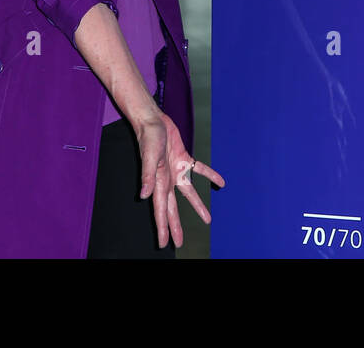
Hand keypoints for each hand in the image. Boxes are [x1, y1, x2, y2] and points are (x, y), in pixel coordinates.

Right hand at [132, 109, 224, 248]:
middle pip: (172, 208)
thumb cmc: (149, 138)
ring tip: (207, 219)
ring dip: (197, 205)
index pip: (160, 210)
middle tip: (178, 242)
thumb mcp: (149, 157)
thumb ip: (147, 176)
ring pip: (188, 193)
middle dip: (175, 225)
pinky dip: (209, 175)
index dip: (163, 227)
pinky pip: (198, 170)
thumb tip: (143, 196)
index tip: (164, 243)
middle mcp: (167, 180)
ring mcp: (176, 170)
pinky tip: (220, 182)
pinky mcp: (183, 159)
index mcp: (158, 182)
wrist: (153, 120)